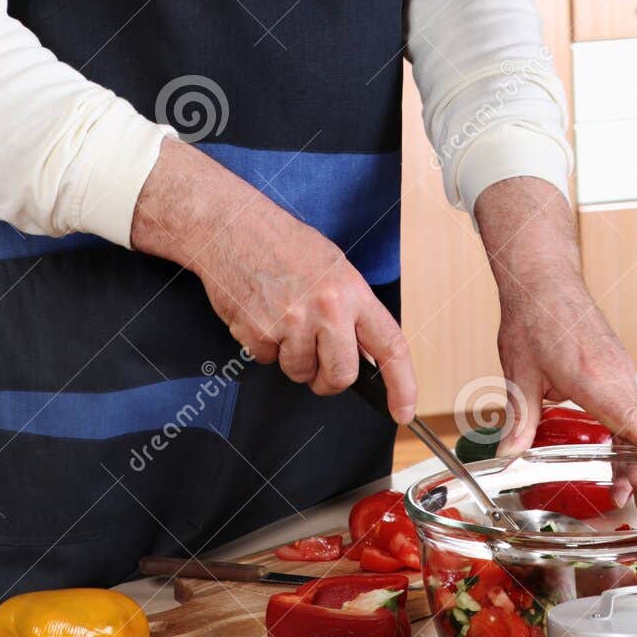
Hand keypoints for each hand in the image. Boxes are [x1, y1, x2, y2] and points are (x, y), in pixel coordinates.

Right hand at [131, 139, 416, 422]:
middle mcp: (326, 307)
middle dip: (329, 380)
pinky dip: (263, 346)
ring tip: (282, 319)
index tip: (403, 411)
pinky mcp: (259, 331)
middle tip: (318, 366)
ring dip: (291, 358)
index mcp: (352, 290)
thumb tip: (362, 351)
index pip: (390, 345)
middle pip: (341, 375)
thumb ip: (350, 308)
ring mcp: (291, 320)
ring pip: (300, 372)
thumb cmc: (282, 243)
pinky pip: (267, 360)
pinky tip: (260, 314)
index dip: (402, 386)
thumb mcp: (333, 266)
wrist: (233, 226)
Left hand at [475, 176, 636, 519]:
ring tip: (626, 494)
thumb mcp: (519, 374)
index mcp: (595, 379)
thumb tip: (508, 458)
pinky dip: (626, 435)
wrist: (541, 276)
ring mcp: (619, 368)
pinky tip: (616, 458)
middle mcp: (616, 374)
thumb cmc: (532, 317)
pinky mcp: (614, 365)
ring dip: (634, 458)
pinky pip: (627, 406)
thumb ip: (520, 420)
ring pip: (635, 422)